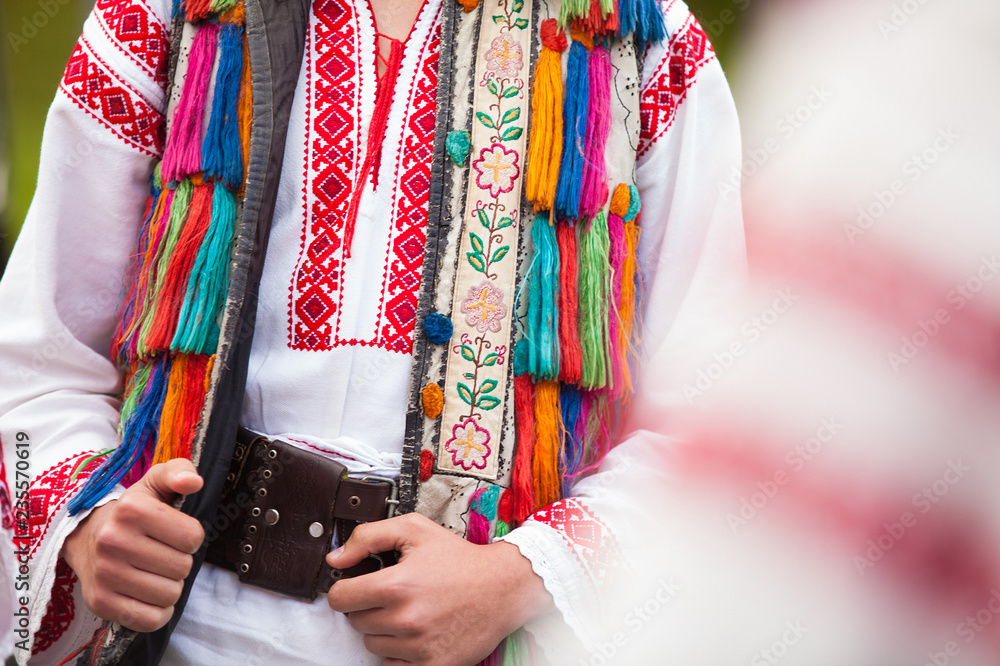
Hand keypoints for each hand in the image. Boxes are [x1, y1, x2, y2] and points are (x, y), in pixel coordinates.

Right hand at [61, 458, 204, 632]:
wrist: (86, 537)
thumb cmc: (132, 511)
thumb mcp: (154, 483)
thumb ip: (178, 472)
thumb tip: (194, 482)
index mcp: (132, 510)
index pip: (193, 537)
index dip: (190, 537)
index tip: (174, 533)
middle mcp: (113, 542)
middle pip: (183, 568)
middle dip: (180, 562)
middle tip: (162, 553)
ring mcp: (105, 574)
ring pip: (170, 594)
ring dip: (170, 586)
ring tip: (154, 572)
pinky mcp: (101, 603)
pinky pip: (151, 619)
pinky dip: (158, 611)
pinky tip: (149, 594)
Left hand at [326, 513, 552, 665]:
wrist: (503, 588)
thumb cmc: (459, 559)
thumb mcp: (415, 530)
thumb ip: (369, 536)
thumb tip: (335, 559)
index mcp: (396, 585)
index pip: (339, 599)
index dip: (345, 589)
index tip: (357, 586)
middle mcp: (405, 619)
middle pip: (355, 622)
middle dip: (368, 607)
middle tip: (394, 594)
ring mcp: (418, 647)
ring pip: (372, 645)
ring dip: (383, 630)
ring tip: (409, 611)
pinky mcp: (431, 665)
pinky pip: (392, 665)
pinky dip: (399, 651)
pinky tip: (416, 632)